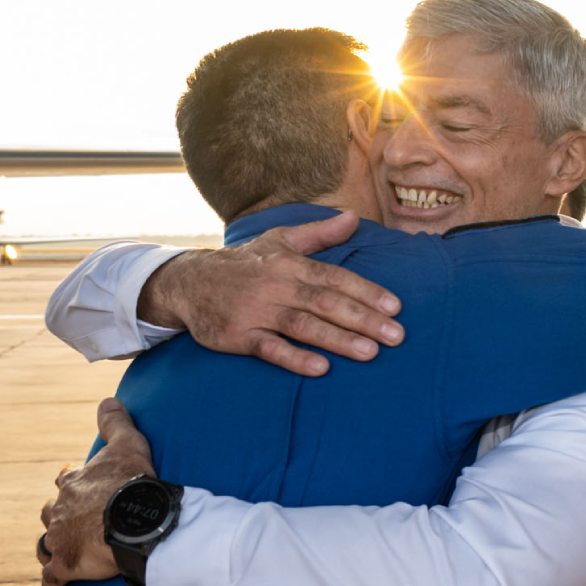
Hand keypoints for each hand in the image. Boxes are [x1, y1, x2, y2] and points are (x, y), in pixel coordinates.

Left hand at [39, 399, 155, 585]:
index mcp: (73, 484)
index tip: (80, 486)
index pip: (65, 481)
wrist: (132, 521)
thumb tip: (108, 400)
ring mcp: (59, 539)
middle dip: (59, 516)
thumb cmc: (130, 483)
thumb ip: (116, 422)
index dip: (71, 483)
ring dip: (52, 546)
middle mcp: (60, 510)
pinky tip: (56, 585)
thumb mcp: (128, 444)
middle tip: (74, 523)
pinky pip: (51, 577)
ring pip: (46, 543)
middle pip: (51, 512)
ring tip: (62, 552)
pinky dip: (53, 581)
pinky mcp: (64, 565)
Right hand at [139, 211, 403, 376]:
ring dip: (339, 339)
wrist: (189, 282)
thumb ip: (319, 234)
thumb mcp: (278, 240)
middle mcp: (276, 286)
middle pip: (326, 303)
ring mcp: (257, 312)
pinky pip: (269, 348)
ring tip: (370, 353)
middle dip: (363, 319)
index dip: (366, 292)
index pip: (335, 278)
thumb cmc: (242, 263)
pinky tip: (320, 368)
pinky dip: (295, 357)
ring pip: (303, 326)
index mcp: (290, 264)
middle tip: (396, 336)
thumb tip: (353, 218)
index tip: (395, 308)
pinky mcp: (238, 335)